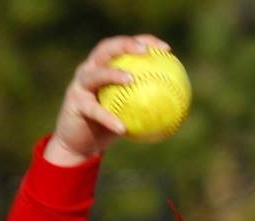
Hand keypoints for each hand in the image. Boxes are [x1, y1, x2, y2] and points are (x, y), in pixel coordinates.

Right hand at [43, 34, 170, 165]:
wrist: (81, 145)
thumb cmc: (108, 128)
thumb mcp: (131, 115)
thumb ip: (147, 105)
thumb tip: (180, 106)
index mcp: (105, 67)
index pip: (125, 47)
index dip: (145, 41)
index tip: (166, 49)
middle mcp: (90, 70)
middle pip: (106, 49)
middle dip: (125, 45)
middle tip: (144, 51)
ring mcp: (81, 85)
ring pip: (95, 74)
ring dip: (112, 74)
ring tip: (130, 79)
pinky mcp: (75, 104)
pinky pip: (94, 110)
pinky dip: (108, 118)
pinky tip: (122, 127)